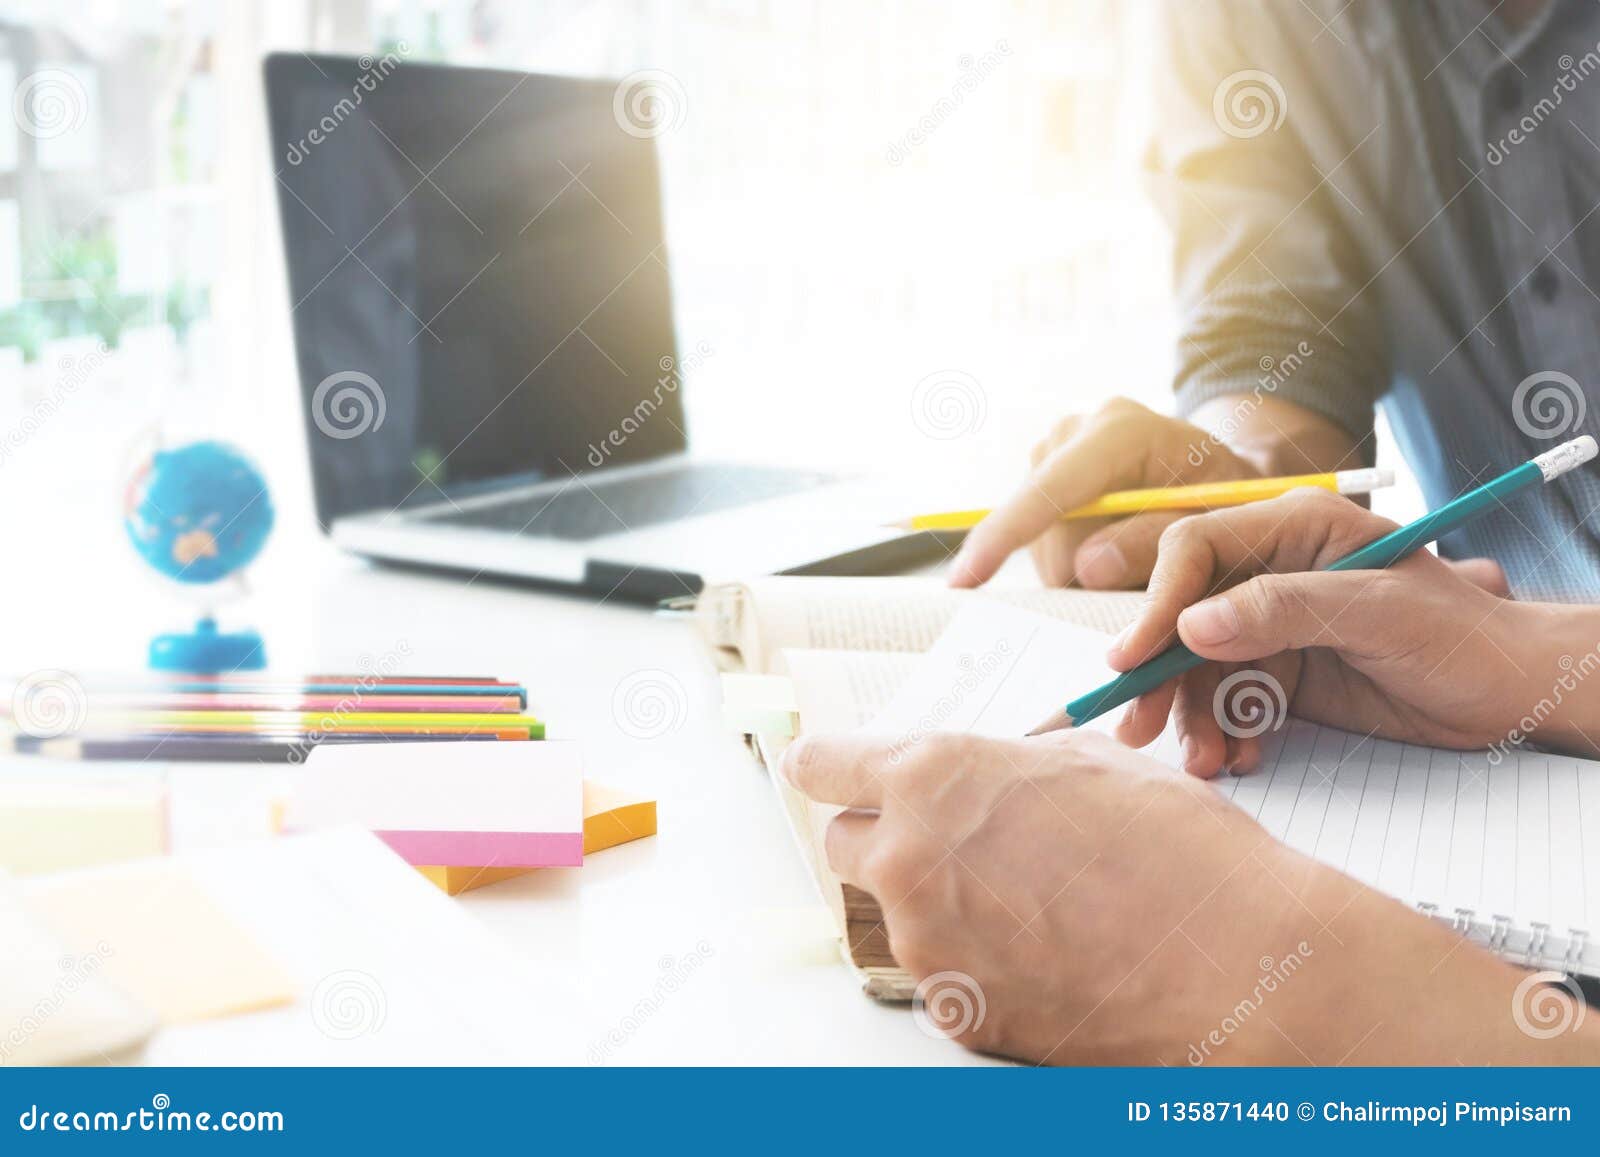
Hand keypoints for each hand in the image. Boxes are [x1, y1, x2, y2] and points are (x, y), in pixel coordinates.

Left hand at [782, 729, 1599, 1064]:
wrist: (1240, 969)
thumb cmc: (1180, 854)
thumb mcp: (1087, 764)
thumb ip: (1008, 767)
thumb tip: (990, 775)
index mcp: (934, 779)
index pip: (823, 765)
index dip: (818, 764)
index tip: (812, 768)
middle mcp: (910, 861)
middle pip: (844, 844)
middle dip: (882, 834)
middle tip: (943, 838)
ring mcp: (928, 946)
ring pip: (900, 914)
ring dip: (938, 901)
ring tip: (1031, 901)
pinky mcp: (956, 1013)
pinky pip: (944, 974)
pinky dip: (976, 961)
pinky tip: (1047, 952)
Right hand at [949, 398, 1262, 589]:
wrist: (1221, 468)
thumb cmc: (1227, 497)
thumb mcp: (1215, 523)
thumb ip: (1156, 542)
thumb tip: (1085, 568)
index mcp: (1119, 431)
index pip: (1050, 489)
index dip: (1005, 536)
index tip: (964, 580)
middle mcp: (1072, 432)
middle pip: (1046, 533)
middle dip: (1085, 575)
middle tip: (1147, 581)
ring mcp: (1049, 453)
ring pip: (1040, 545)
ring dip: (1082, 572)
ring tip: (1136, 559)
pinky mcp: (1039, 478)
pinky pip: (1039, 542)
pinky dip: (1073, 562)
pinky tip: (1110, 550)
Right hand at [1109, 487, 1550, 777]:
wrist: (1512, 694)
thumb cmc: (1466, 635)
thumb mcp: (1379, 613)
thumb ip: (1286, 610)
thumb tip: (1192, 627)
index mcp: (1295, 530)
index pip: (1198, 552)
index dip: (1159, 602)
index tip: (1135, 657)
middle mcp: (1273, 573)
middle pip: (1186, 616)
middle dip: (1160, 675)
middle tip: (1138, 726)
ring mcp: (1275, 627)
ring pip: (1201, 670)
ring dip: (1195, 718)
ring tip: (1208, 762)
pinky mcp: (1282, 675)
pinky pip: (1230, 703)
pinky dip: (1227, 735)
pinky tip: (1242, 759)